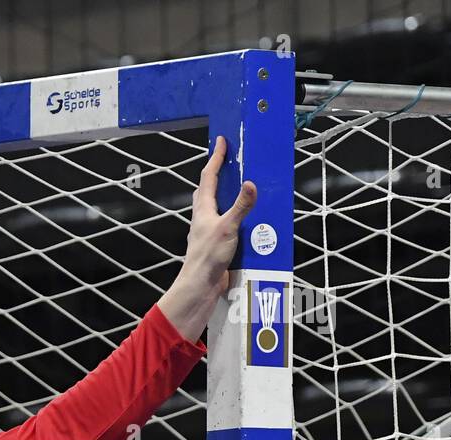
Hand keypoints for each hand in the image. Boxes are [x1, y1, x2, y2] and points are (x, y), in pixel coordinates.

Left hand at [157, 135, 256, 343]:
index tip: (221, 141)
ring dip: (227, 195)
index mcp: (204, 210)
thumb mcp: (228, 228)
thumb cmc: (208, 258)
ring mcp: (208, 232)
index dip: (216, 158)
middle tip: (228, 160)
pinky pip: (226, 224)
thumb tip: (250, 184)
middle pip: (209, 190)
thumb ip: (241, 207)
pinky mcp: (216, 245)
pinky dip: (235, 216)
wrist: (200, 287)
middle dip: (217, 174)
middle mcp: (203, 218)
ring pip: (216, 207)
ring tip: (240, 186)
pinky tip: (246, 219)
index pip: (209, 177)